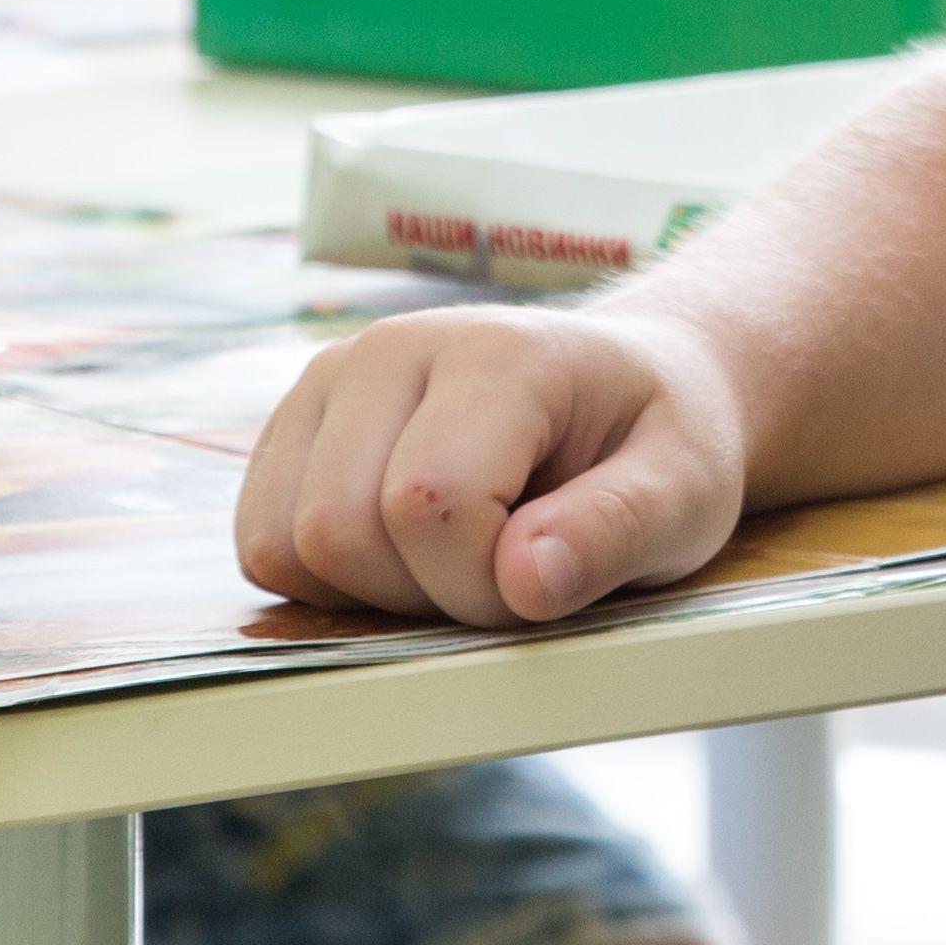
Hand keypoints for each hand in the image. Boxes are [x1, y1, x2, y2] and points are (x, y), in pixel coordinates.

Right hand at [232, 303, 752, 622]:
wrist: (629, 391)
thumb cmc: (656, 443)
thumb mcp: (685, 492)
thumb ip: (616, 533)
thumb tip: (524, 581)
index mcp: (495, 354)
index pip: (427, 504)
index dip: (481, 583)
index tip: (545, 574)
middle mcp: (390, 349)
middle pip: (337, 530)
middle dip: (422, 594)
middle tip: (504, 570)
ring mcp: (330, 382)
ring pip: (283, 544)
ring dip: (370, 593)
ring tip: (457, 557)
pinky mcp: (295, 425)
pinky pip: (260, 543)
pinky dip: (326, 581)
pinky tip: (405, 554)